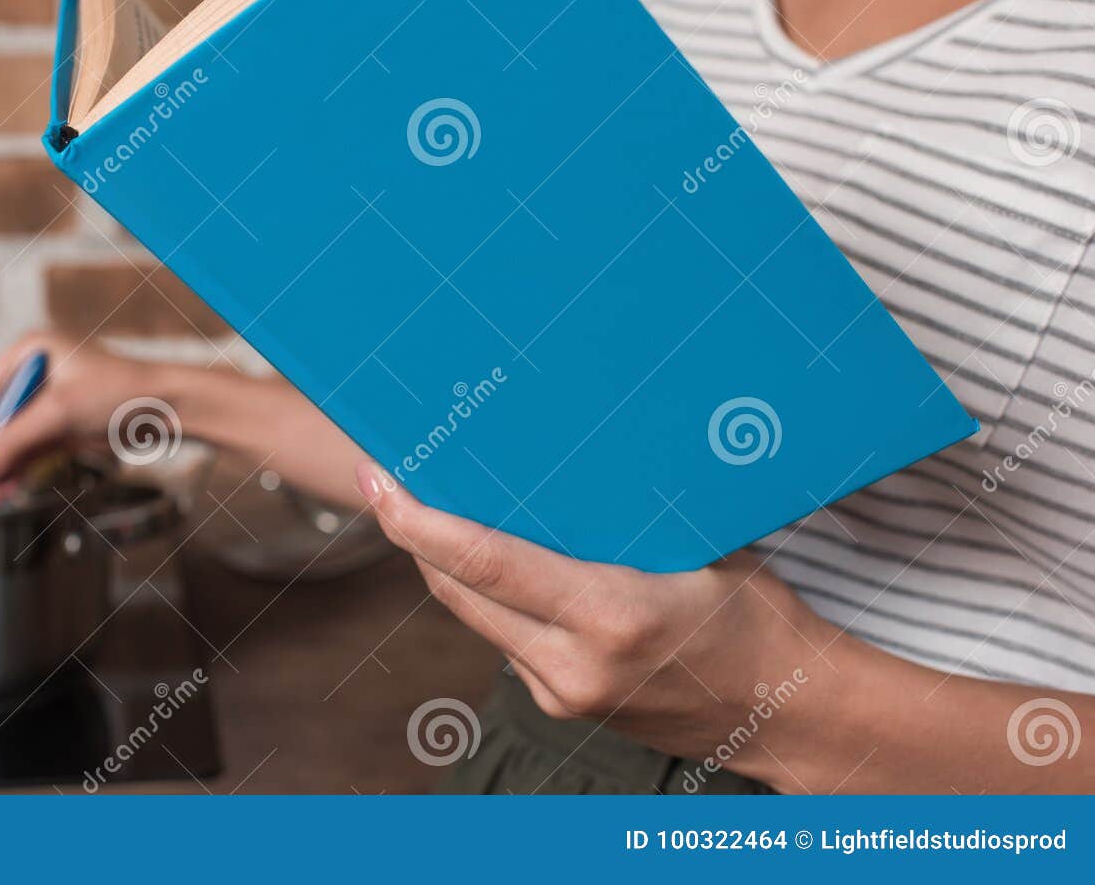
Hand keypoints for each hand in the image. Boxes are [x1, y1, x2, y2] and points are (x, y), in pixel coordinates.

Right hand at [0, 331, 147, 499]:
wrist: (170, 407)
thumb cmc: (120, 393)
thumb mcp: (60, 414)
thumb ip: (14, 441)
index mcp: (30, 352)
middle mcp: (36, 374)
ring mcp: (49, 402)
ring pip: (11, 438)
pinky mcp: (63, 426)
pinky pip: (30, 450)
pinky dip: (18, 469)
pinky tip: (5, 491)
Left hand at [354, 462, 833, 782]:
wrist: (789, 715)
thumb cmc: (758, 618)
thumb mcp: (698, 549)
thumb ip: (622, 518)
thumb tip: (560, 452)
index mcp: (609, 617)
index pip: (483, 562)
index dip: (417, 521)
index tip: (379, 480)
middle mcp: (571, 665)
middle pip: (457, 590)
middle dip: (411, 534)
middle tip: (383, 477)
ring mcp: (561, 694)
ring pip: (472, 615)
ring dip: (442, 563)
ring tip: (419, 503)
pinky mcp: (560, 704)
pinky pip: (501, 636)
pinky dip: (482, 593)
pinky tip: (478, 553)